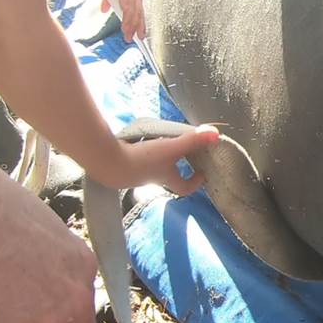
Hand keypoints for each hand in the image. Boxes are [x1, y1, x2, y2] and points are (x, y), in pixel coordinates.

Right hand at [91, 125, 220, 192]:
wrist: (106, 163)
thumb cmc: (143, 159)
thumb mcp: (171, 147)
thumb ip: (192, 140)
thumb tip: (216, 134)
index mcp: (166, 177)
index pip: (184, 188)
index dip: (195, 183)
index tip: (202, 174)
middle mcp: (151, 179)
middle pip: (167, 176)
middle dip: (176, 166)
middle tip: (183, 152)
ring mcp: (133, 175)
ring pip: (149, 169)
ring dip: (156, 158)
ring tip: (160, 143)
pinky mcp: (119, 167)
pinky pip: (133, 161)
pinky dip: (138, 153)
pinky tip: (136, 141)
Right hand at [97, 0, 144, 40]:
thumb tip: (104, 10)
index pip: (139, 11)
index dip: (140, 24)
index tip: (139, 36)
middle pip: (138, 11)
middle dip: (136, 26)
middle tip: (134, 39)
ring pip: (133, 4)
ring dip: (130, 18)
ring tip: (128, 30)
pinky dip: (126, 2)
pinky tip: (125, 11)